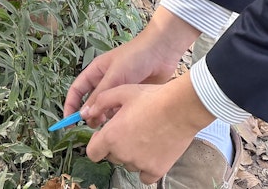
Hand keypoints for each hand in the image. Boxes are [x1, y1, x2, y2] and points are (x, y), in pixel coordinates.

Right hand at [64, 8, 194, 114]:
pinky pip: (121, 110)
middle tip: (96, 127)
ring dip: (107, 116)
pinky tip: (126, 117)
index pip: (77, 91)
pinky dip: (120, 115)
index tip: (68, 123)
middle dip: (90, 115)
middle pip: (91, 103)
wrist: (162, 52)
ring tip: (113, 121)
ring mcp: (119, 90)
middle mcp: (105, 82)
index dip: (71, 106)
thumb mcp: (114, 76)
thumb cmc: (134, 58)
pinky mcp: (131, 96)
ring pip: (106, 109)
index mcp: (96, 72)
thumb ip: (99, 96)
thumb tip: (84, 115)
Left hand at [84, 78, 211, 182]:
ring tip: (144, 136)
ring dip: (132, 155)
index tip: (105, 135)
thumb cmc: (151, 97)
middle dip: (116, 146)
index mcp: (111, 136)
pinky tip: (152, 152)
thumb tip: (87, 113)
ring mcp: (140, 164)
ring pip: (128, 164)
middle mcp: (122, 153)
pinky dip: (146, 167)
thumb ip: (100, 102)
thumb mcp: (122, 92)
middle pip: (111, 157)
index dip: (97, 143)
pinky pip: (144, 175)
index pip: (92, 153)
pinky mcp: (156, 170)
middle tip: (129, 130)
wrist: (180, 108)